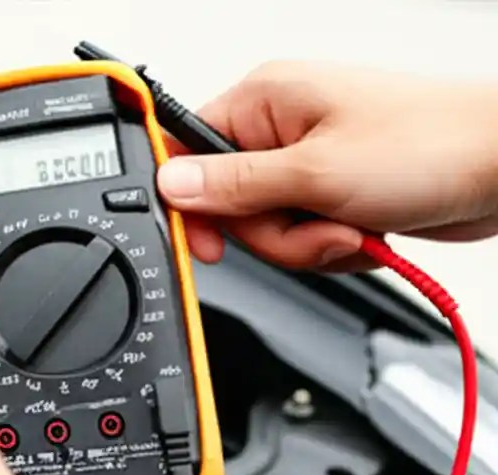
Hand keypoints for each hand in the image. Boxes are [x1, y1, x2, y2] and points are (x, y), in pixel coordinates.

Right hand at [157, 61, 497, 270]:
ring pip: (268, 229)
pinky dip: (331, 246)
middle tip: (320, 228)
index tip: (210, 241)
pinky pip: (302, 235)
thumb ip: (233, 186)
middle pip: (230, 207)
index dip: (191, 205)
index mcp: (263, 100)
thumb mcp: (315, 174)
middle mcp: (280, 127)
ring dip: (309, 244)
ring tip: (353, 229)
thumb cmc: (431, 144)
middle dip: (277, 235)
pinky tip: (366, 232)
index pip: (188, 154)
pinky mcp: (333, 190)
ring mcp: (308, 161)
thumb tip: (171, 186)